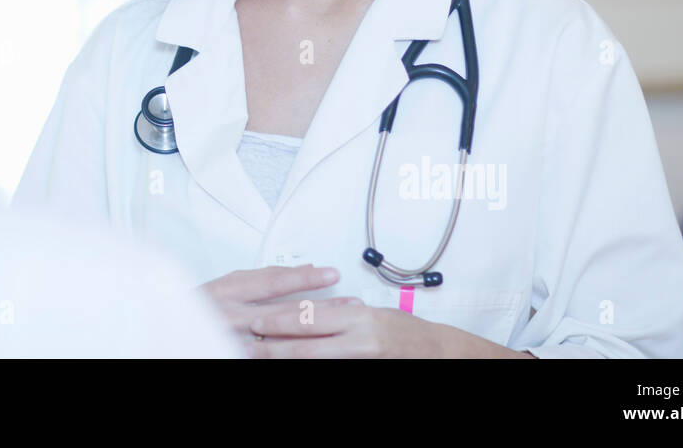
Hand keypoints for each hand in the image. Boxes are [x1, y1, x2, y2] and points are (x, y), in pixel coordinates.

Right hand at [200, 265, 360, 340]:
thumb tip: (301, 270)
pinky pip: (271, 354)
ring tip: (343, 325)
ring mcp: (235, 340)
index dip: (305, 278)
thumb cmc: (198, 306)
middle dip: (322, 307)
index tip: (331, 273)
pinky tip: (317, 349)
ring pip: (283, 337)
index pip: (273, 282)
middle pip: (286, 312)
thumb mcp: (226, 284)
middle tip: (351, 302)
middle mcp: (232, 316)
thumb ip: (260, 279)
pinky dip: (295, 351)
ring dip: (315, 331)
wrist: (172, 334)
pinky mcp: (237, 354)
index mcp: (228, 291)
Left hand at [245, 302, 534, 357]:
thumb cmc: (405, 331)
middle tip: (245, 341)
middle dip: (273, 342)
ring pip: (314, 359)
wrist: (437, 352)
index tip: (255, 318)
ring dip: (286, 357)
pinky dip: (309, 368)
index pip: (310, 315)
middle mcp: (358, 338)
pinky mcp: (364, 370)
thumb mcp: (371, 313)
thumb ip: (340, 313)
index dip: (279, 318)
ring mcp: (361, 358)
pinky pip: (330, 370)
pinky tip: (292, 365)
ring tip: (260, 356)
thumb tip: (307, 312)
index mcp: (357, 317)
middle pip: (305, 340)